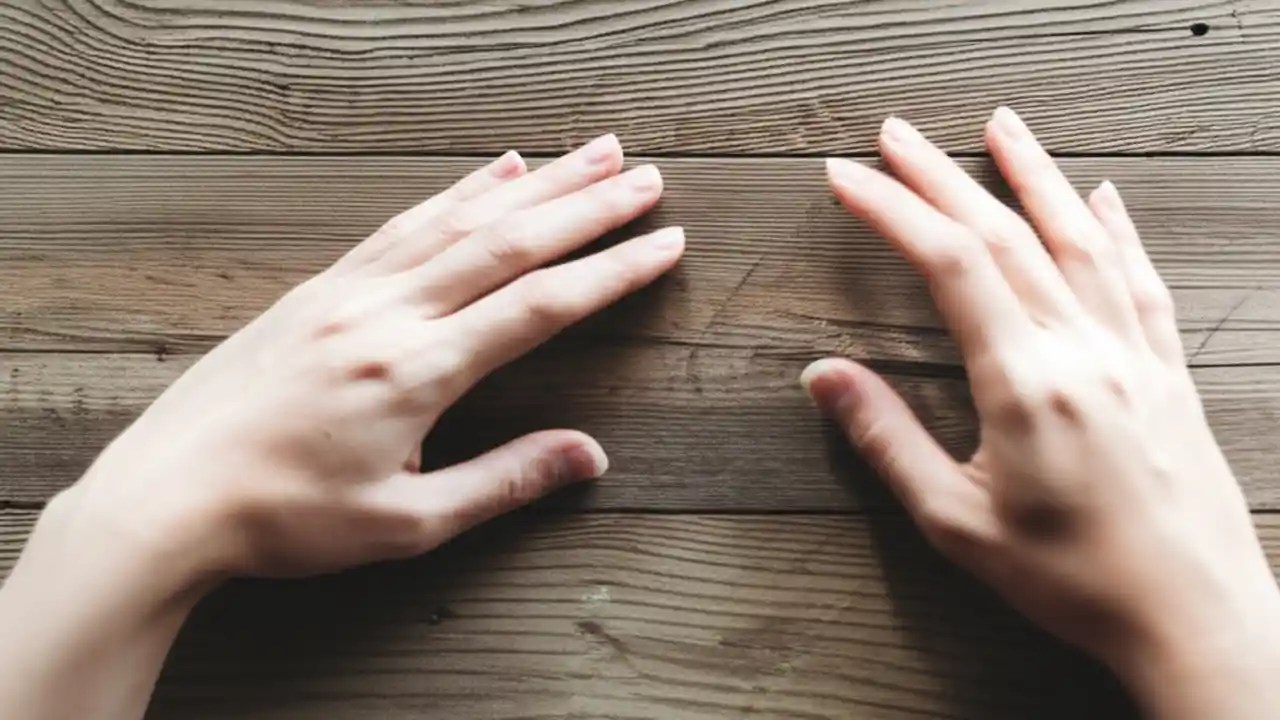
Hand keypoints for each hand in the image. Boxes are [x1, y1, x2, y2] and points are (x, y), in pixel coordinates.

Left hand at [52, 133, 683, 583]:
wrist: (167, 496)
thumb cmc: (284, 520)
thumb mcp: (406, 523)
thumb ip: (503, 482)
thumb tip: (589, 457)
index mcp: (417, 372)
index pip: (540, 305)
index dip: (611, 270)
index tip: (664, 242)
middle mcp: (388, 313)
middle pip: (509, 242)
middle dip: (586, 207)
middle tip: (646, 178)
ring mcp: (349, 291)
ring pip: (459, 219)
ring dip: (533, 184)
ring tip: (588, 155)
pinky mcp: (319, 287)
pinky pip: (403, 224)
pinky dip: (456, 193)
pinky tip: (491, 172)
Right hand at [803, 109, 1279, 717]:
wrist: (1192, 617)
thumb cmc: (1071, 581)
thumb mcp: (955, 522)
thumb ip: (886, 440)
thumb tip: (824, 377)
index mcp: (1025, 383)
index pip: (948, 264)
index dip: (892, 210)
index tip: (848, 178)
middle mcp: (1083, 351)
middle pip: (1004, 234)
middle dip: (941, 176)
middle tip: (895, 134)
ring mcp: (1132, 354)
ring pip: (1078, 238)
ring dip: (1033, 175)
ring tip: (999, 127)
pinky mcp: (1166, 371)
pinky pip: (1139, 280)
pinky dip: (1117, 229)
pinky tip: (1102, 197)